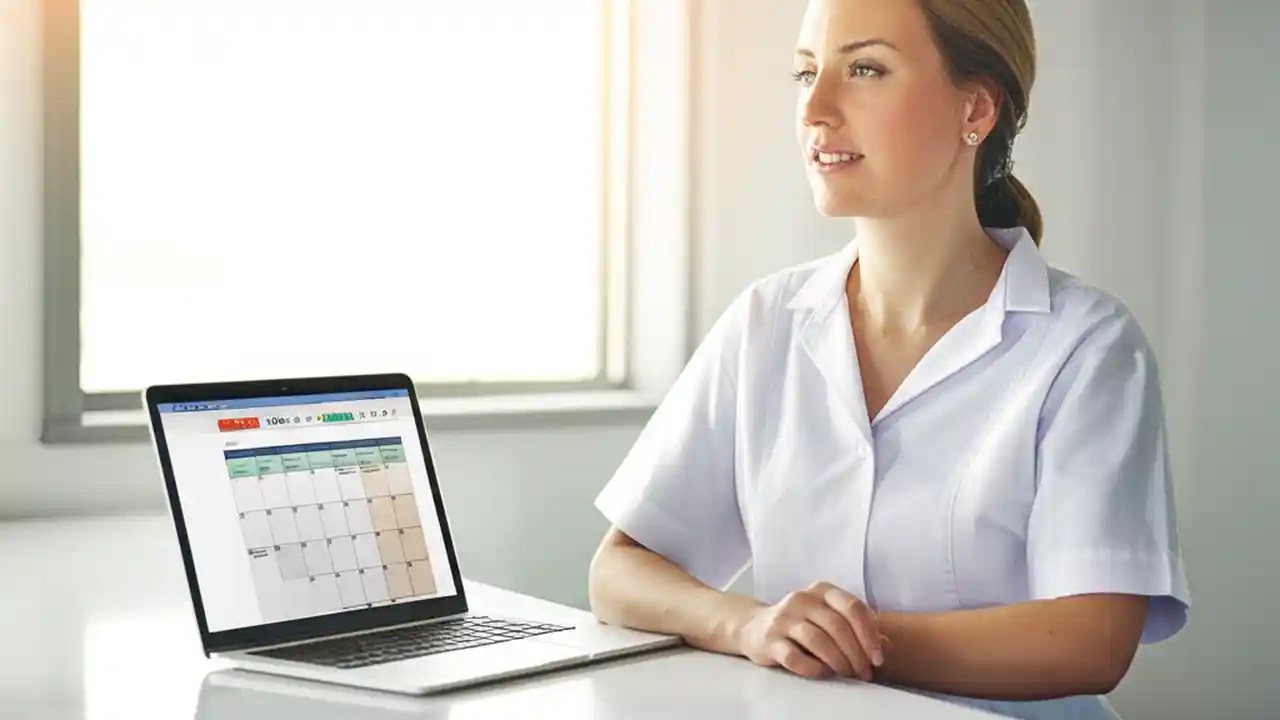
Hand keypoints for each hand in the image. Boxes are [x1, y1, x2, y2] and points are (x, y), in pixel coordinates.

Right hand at [733, 581, 886, 680]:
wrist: (755, 627)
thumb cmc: (801, 624)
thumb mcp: (830, 618)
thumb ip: (858, 629)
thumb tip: (886, 645)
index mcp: (822, 589)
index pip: (853, 608)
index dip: (870, 635)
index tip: (877, 658)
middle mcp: (802, 598)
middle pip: (838, 626)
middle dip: (856, 654)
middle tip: (863, 673)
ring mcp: (783, 618)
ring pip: (818, 641)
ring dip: (838, 663)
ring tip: (846, 675)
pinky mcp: (769, 639)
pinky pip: (795, 657)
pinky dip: (813, 668)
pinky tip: (822, 673)